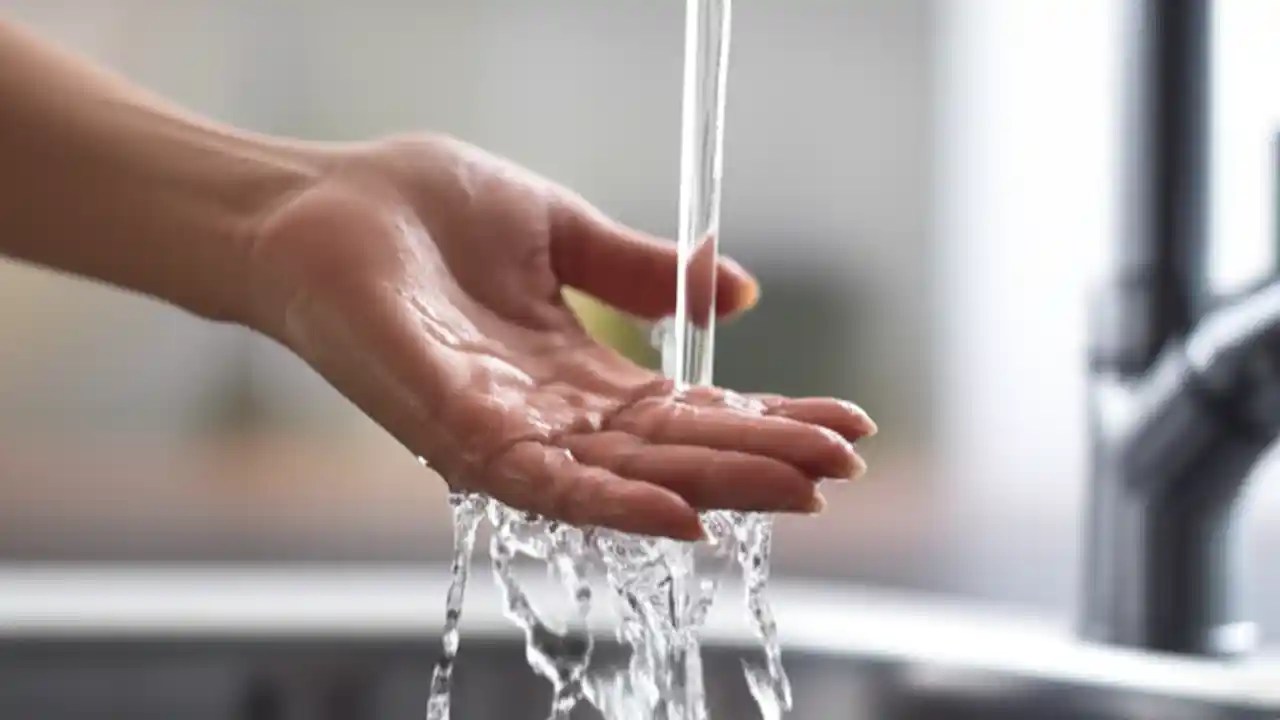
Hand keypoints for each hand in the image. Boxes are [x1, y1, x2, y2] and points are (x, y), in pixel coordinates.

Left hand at [246, 135, 874, 539]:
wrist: (320, 203)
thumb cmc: (422, 211)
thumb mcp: (558, 230)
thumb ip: (639, 270)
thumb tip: (740, 289)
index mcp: (578, 367)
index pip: (689, 408)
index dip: (765, 417)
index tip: (843, 426)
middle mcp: (553, 414)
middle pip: (672, 452)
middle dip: (760, 461)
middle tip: (843, 472)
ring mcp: (508, 430)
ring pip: (627, 476)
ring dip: (714, 485)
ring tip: (796, 492)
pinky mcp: (458, 431)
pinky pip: (545, 483)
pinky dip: (616, 503)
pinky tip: (684, 515)